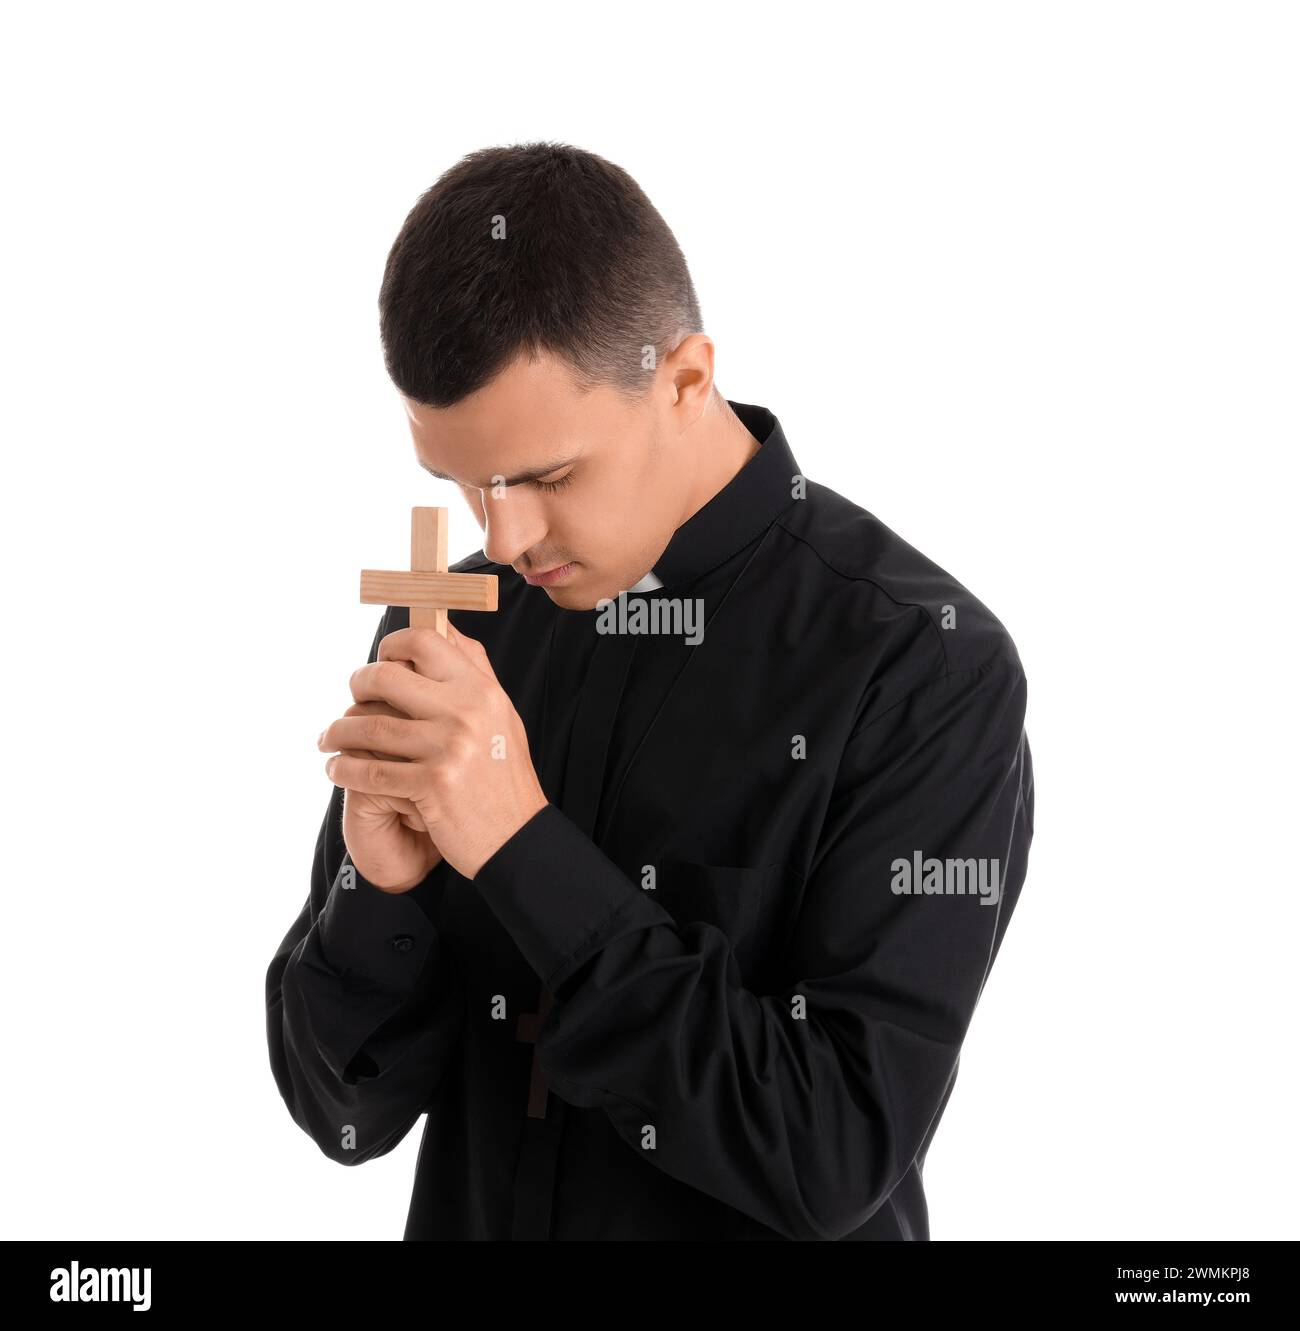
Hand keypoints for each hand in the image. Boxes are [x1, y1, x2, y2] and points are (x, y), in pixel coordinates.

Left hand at [318, 621, 547, 880]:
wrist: (517, 837)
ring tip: (328, 739)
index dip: (392, 645)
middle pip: (386, 677)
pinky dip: (344, 768)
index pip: (425, 642)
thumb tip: (442, 625)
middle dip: (357, 684)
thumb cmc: (503, 774)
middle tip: (352, 696)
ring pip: (369, 725)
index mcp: (482, 690)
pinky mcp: (430, 785)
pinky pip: (369, 769)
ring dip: (338, 731)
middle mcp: (466, 712)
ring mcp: (448, 748)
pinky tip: (336, 769)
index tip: (381, 659)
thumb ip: (473, 671)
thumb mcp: (500, 715)